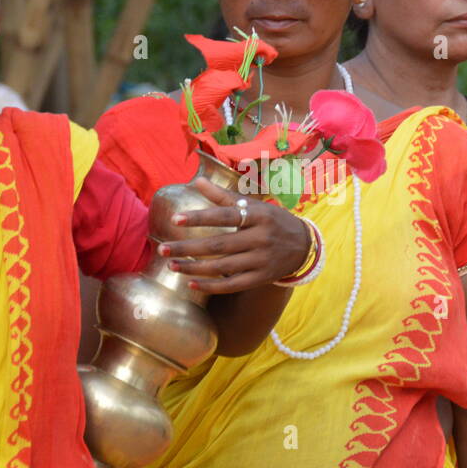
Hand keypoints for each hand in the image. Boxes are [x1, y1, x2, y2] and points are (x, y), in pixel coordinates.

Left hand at [156, 178, 310, 294]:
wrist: (304, 246)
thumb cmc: (272, 221)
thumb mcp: (254, 205)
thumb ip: (224, 196)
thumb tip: (196, 181)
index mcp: (258, 216)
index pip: (224, 216)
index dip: (199, 217)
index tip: (175, 219)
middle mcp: (261, 238)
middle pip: (218, 245)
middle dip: (188, 248)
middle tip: (162, 248)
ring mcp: (261, 261)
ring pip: (222, 267)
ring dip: (194, 268)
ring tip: (172, 265)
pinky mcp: (261, 278)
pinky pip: (232, 285)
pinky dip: (211, 286)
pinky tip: (191, 284)